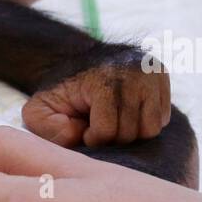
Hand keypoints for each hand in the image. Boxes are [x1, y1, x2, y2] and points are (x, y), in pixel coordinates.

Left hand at [23, 59, 170, 146]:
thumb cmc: (58, 93)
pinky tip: (125, 114)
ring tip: (112, 122)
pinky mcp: (162, 75)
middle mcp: (134, 70)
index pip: (107, 130)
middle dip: (112, 138)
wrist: (75, 62)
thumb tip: (79, 135)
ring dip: (130, 133)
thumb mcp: (39, 110)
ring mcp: (152, 71)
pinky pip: (162, 119)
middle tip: (97, 126)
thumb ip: (49, 128)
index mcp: (103, 77)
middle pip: (132, 132)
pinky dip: (143, 123)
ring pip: (151, 129)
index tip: (83, 131)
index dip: (92, 139)